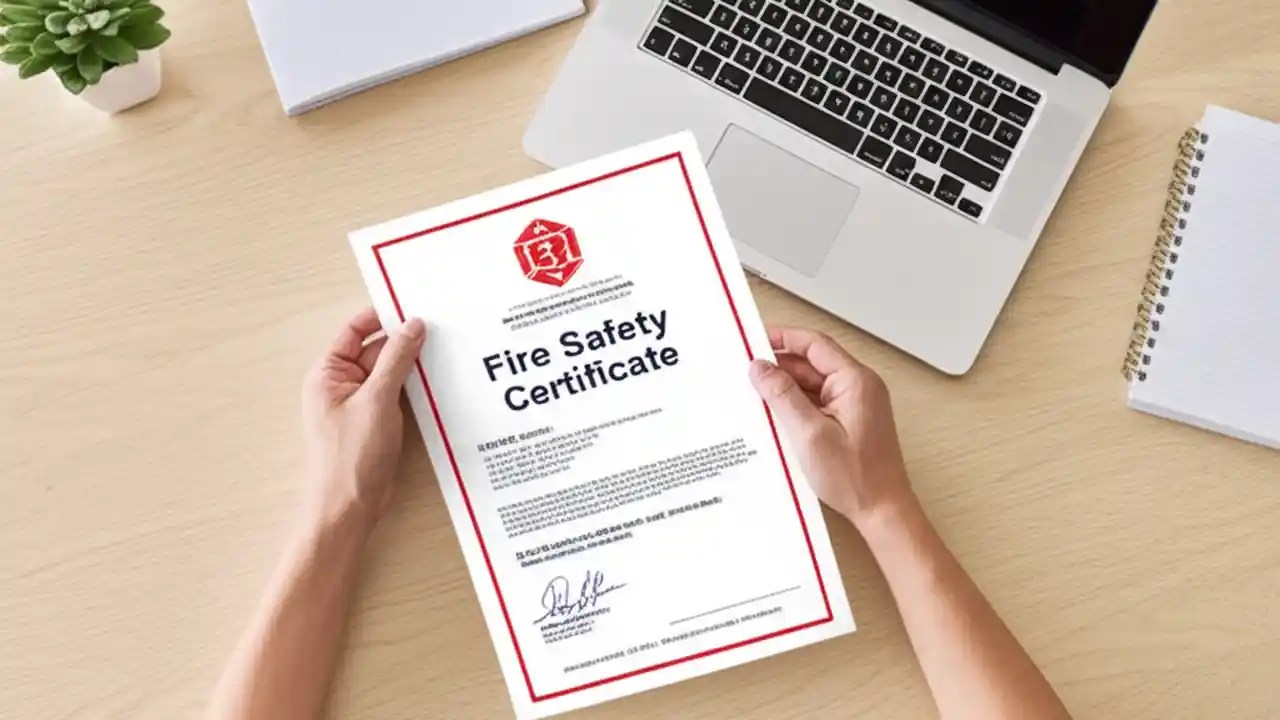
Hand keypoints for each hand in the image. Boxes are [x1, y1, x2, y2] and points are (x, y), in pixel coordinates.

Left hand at [301, 307, 425, 531]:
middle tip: (440, 330)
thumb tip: (413, 326)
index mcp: (328, 373)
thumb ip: (396, 359)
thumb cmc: (351, 457)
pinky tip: (437, 383)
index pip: (354, 331)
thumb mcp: (377, 400)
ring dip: (412, 366)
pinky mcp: (376, 422)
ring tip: (444, 353)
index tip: (413, 308)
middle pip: (376, 350)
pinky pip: (397, 394)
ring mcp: (360, 404)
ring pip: (390, 373)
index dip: (382, 317)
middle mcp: (341, 385)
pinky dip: (414, 387)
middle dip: (404, 342)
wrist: (350, 507)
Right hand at [748, 327, 913, 529]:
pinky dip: (796, 405)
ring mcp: (855, 403)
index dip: (782, 338)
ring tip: (755, 397)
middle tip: (747, 373)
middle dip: (779, 367)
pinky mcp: (850, 419)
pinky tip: (775, 416)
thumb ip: (782, 396)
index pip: (814, 344)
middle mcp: (858, 386)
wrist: (882, 510)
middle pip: (812, 363)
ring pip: (812, 383)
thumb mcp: (809, 434)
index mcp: (855, 381)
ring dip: (785, 389)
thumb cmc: (856, 478)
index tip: (755, 340)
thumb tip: (760, 368)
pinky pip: (818, 401)